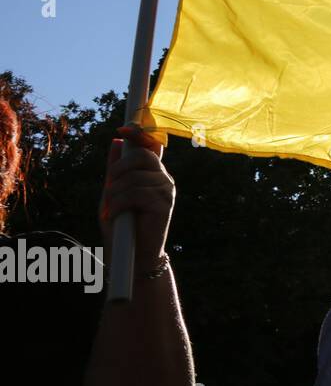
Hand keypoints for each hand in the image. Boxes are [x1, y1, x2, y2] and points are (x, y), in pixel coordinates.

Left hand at [100, 125, 174, 264]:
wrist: (132, 256)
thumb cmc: (122, 225)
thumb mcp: (113, 193)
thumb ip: (116, 169)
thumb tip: (117, 141)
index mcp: (154, 174)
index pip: (151, 146)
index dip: (139, 134)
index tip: (122, 129)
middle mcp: (164, 179)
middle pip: (143, 156)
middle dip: (120, 168)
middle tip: (108, 186)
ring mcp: (167, 191)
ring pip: (135, 178)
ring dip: (115, 194)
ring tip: (110, 210)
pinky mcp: (164, 205)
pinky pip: (136, 194)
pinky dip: (118, 204)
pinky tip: (114, 215)